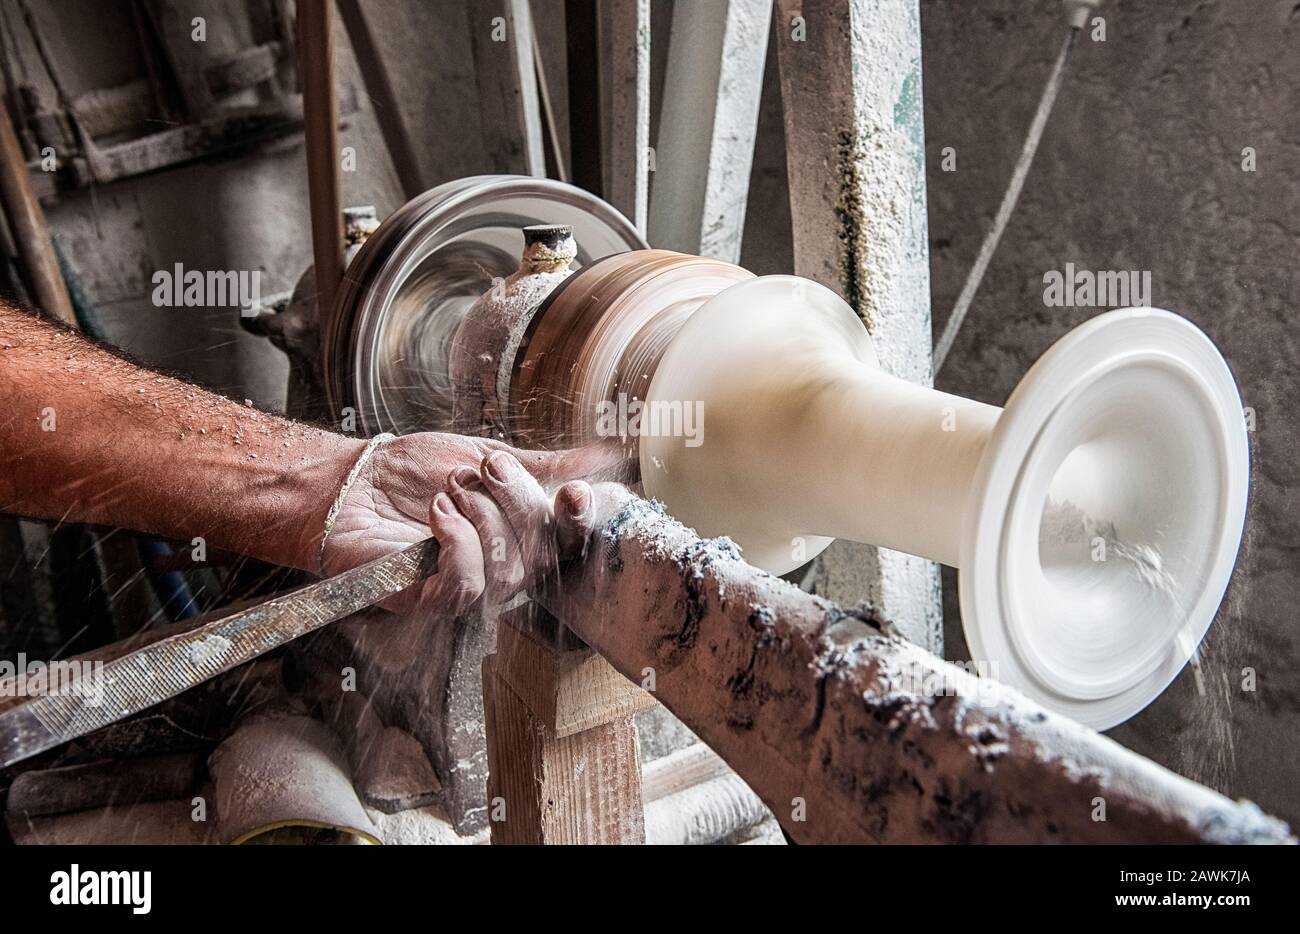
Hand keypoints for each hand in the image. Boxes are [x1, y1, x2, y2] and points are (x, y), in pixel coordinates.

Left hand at [319, 432, 614, 616]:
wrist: (353, 481)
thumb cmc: (411, 473)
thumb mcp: (485, 455)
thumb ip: (543, 464)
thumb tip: (604, 454)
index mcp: (523, 535)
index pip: (570, 540)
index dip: (579, 520)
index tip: (574, 493)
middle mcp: (503, 568)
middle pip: (542, 549)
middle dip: (515, 498)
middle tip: (481, 468)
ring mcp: (469, 588)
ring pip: (507, 566)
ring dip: (480, 515)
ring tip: (450, 489)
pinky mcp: (431, 600)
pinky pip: (467, 584)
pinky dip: (456, 541)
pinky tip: (436, 513)